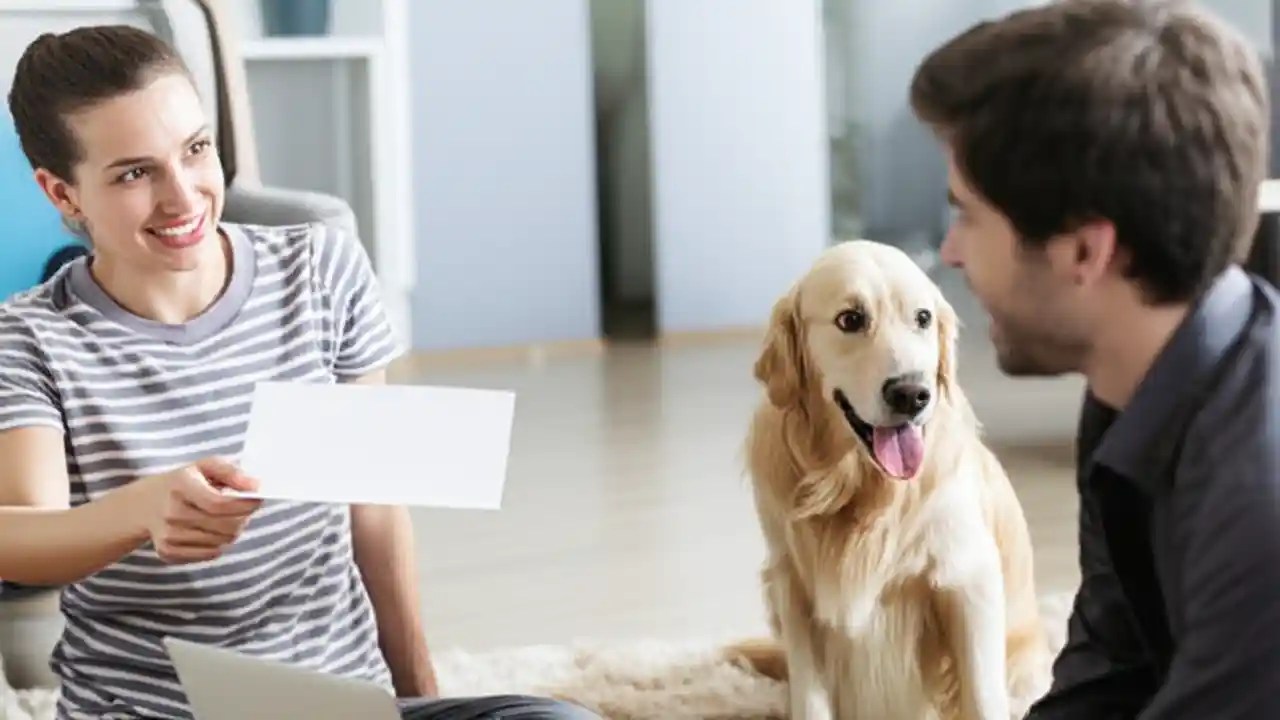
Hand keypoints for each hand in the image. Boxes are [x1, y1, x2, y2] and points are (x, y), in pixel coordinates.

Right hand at [131, 458, 263, 563]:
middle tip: (244, 509)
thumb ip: (233, 472)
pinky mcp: (168, 553)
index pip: (219, 503)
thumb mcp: (205, 466)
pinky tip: (211, 530)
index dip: (244, 505)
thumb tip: (256, 486)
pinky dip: (218, 544)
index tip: (258, 500)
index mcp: (180, 485)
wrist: (143, 505)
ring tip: (226, 518)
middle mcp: (171, 512)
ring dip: (232, 531)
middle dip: (243, 518)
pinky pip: (210, 554)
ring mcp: (168, 536)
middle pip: (225, 526)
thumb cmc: (183, 483)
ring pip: (221, 542)